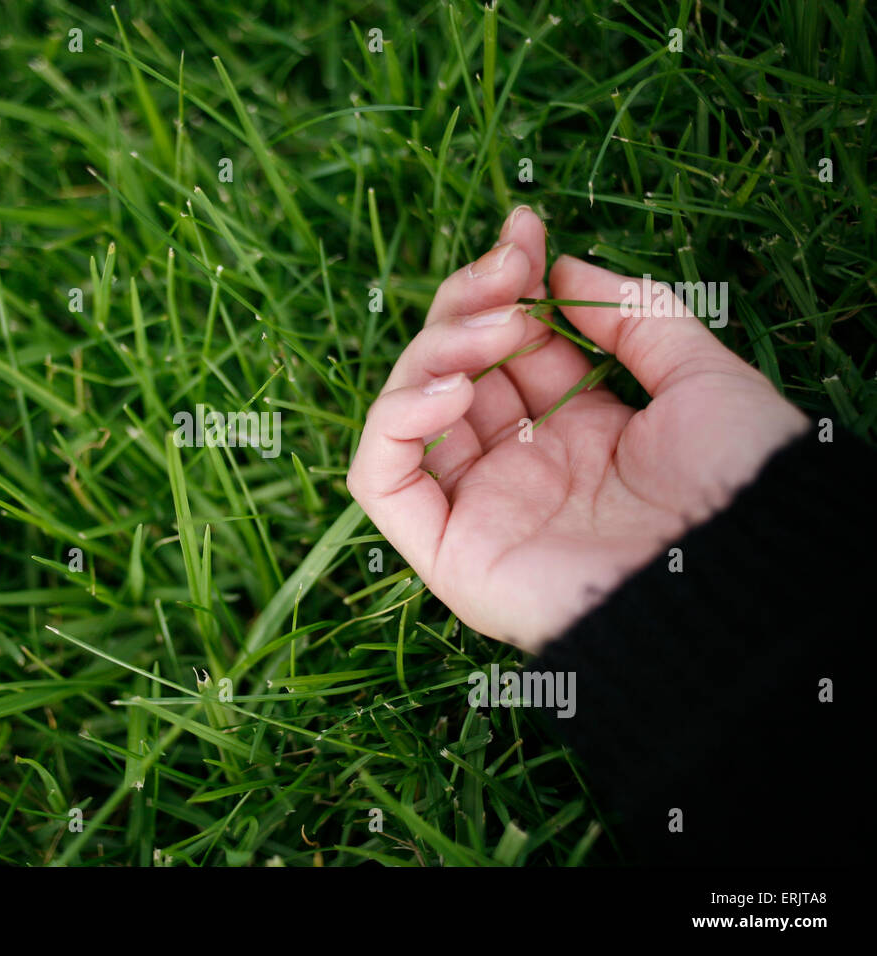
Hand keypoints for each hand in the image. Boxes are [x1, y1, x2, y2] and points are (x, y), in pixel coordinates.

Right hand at [346, 207, 808, 652]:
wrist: (744, 581)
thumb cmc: (740, 486)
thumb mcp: (702, 375)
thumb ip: (635, 313)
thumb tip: (561, 268)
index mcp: (576, 432)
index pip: (506, 348)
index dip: (504, 283)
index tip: (526, 227)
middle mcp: (519, 466)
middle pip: (448, 369)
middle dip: (469, 302)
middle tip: (510, 270)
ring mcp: (479, 507)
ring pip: (405, 413)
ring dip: (435, 351)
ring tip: (499, 329)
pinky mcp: (448, 550)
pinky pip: (379, 480)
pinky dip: (392, 421)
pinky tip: (450, 388)